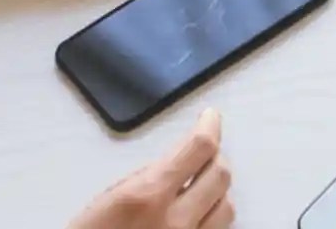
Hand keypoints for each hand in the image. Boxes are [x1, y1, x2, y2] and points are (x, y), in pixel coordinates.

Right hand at [70, 109, 234, 228]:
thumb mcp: (108, 200)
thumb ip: (147, 178)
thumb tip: (178, 162)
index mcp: (147, 196)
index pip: (199, 149)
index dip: (210, 127)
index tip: (211, 117)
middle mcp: (175, 221)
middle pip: (221, 174)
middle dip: (215, 159)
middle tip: (203, 155)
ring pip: (227, 207)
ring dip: (216, 192)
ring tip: (197, 189)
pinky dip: (211, 220)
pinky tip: (194, 217)